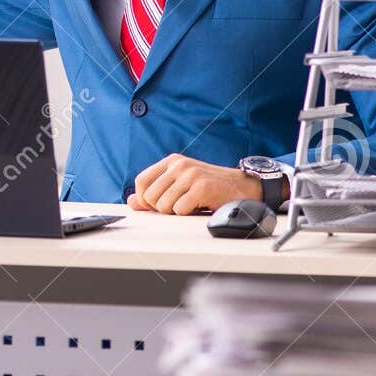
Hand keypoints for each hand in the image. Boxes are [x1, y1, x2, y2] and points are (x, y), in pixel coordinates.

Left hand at [127, 154, 281, 214]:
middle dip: (160, 208)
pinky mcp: (202, 187)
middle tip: (178, 206)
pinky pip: (180, 209)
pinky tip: (199, 206)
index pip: (141, 181)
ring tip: (190, 205)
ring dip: (176, 212)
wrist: (243, 187)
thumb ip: (155, 191)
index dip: (144, 199)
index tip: (156, 206)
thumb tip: (132, 202)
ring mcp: (191, 174)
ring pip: (163, 205)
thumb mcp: (180, 185)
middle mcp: (179, 165)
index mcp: (172, 161)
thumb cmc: (210, 188)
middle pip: (150, 196)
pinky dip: (188, 213)